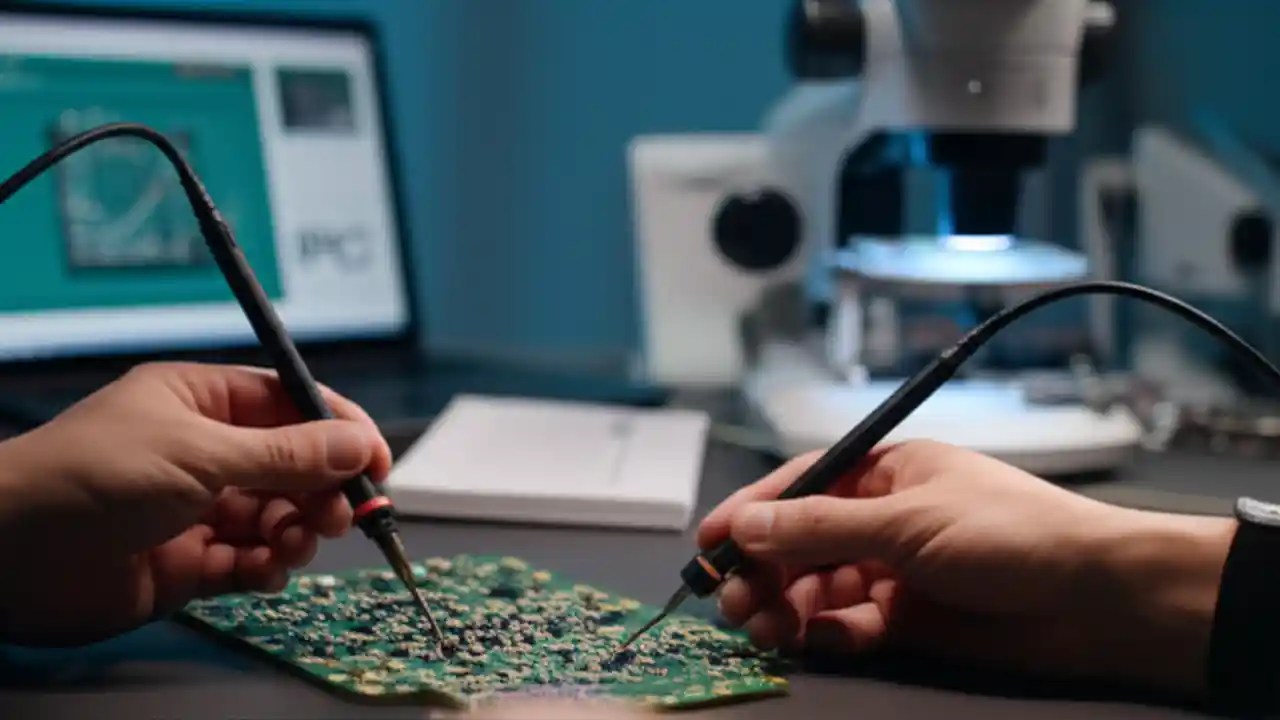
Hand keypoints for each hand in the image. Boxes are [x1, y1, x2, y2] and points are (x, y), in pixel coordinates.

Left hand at [0, 362, 390, 646]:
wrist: (8, 556)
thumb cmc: (94, 477)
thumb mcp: (202, 454)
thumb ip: (288, 455)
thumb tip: (359, 442)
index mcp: (202, 402)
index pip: (291, 405)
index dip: (339, 430)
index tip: (378, 463)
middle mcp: (204, 452)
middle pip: (292, 466)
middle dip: (322, 491)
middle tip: (341, 516)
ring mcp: (196, 509)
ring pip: (276, 518)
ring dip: (297, 532)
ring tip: (294, 544)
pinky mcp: (187, 564)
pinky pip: (248, 562)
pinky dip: (266, 568)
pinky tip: (263, 572)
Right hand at [699, 440, 1236, 696]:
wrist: (1096, 599)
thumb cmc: (1006, 533)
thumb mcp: (905, 522)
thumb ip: (819, 528)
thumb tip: (742, 524)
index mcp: (886, 473)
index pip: (801, 485)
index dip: (752, 512)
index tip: (708, 541)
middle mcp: (884, 519)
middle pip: (802, 541)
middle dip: (764, 567)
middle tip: (733, 598)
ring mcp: (894, 572)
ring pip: (819, 587)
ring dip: (787, 605)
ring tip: (763, 625)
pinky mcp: (907, 622)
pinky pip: (848, 626)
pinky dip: (827, 634)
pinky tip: (815, 639)